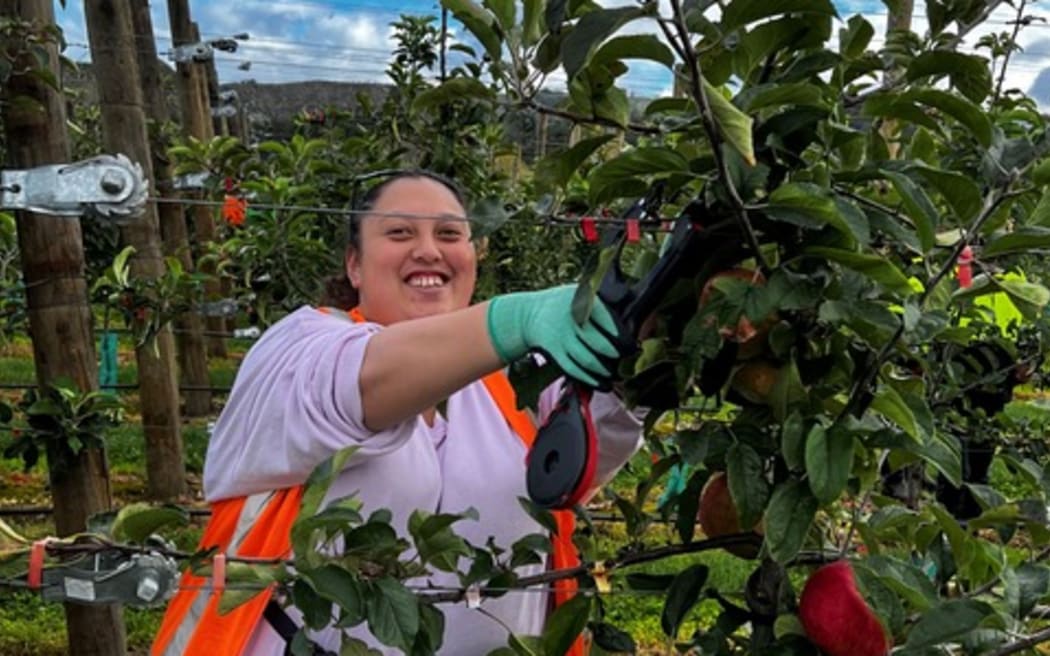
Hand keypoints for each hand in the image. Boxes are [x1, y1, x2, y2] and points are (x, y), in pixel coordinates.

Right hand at [487, 285, 629, 387]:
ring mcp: (562, 338)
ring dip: (604, 370)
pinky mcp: (555, 353)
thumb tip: (628, 316)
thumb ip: (599, 302)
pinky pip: (574, 369)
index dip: (619, 333)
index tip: (631, 342)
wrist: (530, 314)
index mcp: (580, 301)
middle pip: (597, 342)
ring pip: (587, 359)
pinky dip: (589, 379)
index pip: (605, 318)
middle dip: (616, 353)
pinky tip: (602, 383)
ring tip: (617, 374)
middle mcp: (571, 320)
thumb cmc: (563, 304)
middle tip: (627, 358)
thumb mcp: (578, 292)